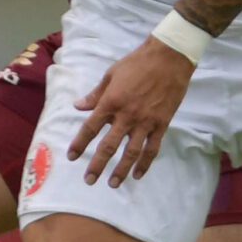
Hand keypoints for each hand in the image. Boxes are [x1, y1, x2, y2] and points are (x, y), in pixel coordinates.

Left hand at [68, 38, 195, 186]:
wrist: (169, 58)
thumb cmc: (137, 63)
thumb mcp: (111, 74)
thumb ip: (95, 94)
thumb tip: (78, 106)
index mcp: (111, 102)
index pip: (91, 128)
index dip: (80, 143)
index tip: (72, 156)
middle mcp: (127, 115)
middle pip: (109, 146)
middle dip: (97, 165)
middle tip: (89, 180)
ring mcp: (146, 122)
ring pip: (131, 152)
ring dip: (121, 170)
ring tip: (113, 184)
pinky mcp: (162, 124)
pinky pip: (152, 148)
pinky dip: (145, 163)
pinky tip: (138, 174)